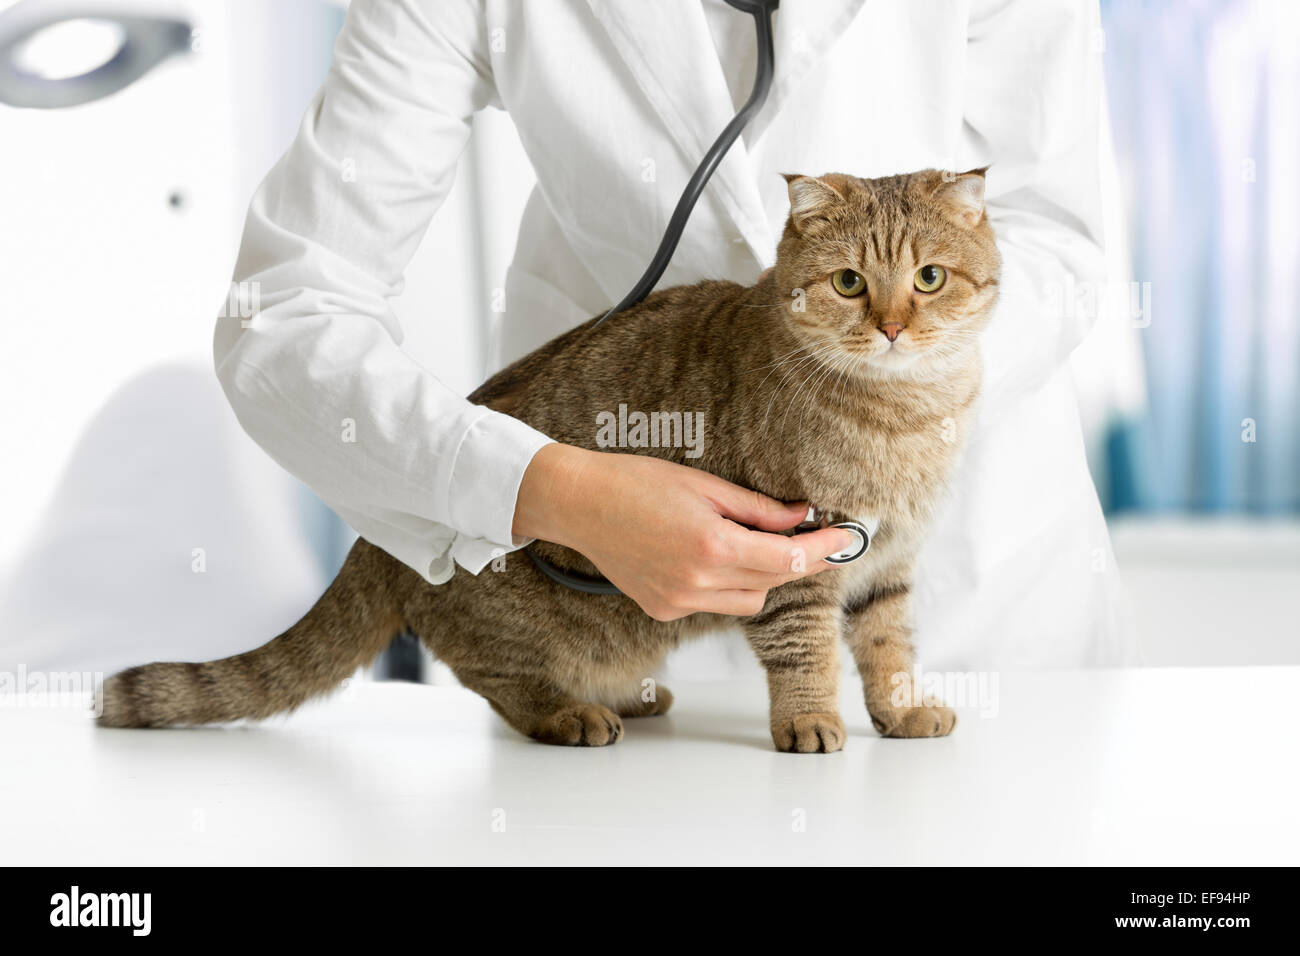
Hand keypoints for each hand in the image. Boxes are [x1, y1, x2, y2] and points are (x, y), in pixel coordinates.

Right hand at [513, 444, 856, 620]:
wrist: (579, 503)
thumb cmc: (635, 483)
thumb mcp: (705, 486)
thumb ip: (758, 509)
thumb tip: (802, 517)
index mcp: (712, 548)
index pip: (789, 560)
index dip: (824, 550)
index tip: (846, 538)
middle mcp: (697, 583)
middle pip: (772, 584)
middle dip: (794, 561)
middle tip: (805, 533)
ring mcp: (678, 602)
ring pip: (746, 602)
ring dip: (760, 576)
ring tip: (748, 541)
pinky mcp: (663, 610)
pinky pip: (714, 604)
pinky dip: (725, 584)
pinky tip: (708, 555)